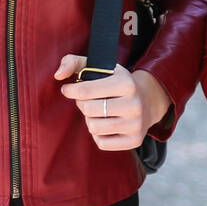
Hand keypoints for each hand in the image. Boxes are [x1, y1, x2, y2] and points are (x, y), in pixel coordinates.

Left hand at [54, 54, 171, 151]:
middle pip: (89, 110)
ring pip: (94, 128)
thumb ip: (73, 62)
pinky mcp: (135, 140)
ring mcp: (136, 124)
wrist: (148, 100)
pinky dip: (99, 135)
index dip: (71, 90)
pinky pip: (102, 143)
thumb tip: (58, 75)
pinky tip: (106, 124)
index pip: (86, 90)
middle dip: (82, 104)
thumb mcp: (100, 66)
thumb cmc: (117, 83)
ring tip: (97, 112)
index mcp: (126, 83)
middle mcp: (134, 104)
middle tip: (87, 100)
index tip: (67, 90)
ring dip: (90, 120)